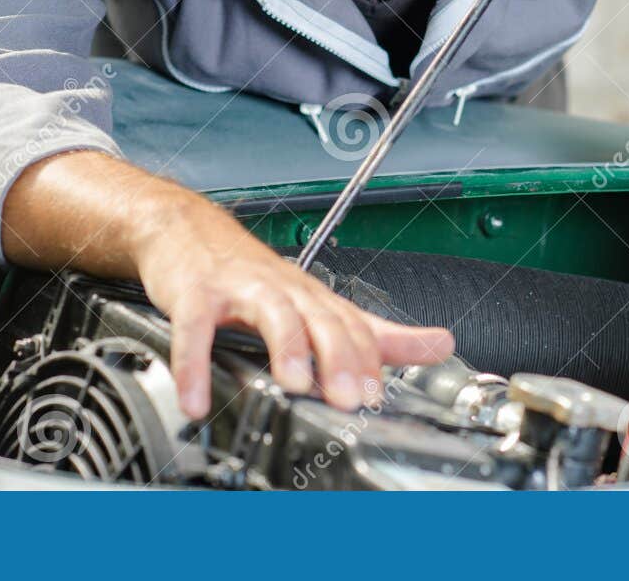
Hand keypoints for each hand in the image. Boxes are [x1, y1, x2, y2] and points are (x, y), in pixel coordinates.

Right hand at [134, 201, 453, 417]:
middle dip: (339, 357)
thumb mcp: (317, 302)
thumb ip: (376, 333)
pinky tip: (197, 398)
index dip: (369, 360)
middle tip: (349, 397)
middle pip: (321, 318)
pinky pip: (196, 329)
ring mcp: (240, 289)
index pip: (353, 326)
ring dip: (285, 347)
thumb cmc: (251, 275)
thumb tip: (441, 343)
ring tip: (292, 385)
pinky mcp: (196, 293)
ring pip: (271, 313)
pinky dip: (195, 364)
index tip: (377, 397)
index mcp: (314, 298)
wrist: (187, 231)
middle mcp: (284, 290)